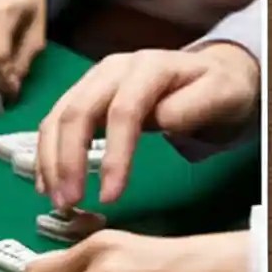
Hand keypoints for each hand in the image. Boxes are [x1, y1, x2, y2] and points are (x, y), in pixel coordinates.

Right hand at [37, 42, 258, 208]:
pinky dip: (49, 153)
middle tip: (69, 203)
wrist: (212, 73)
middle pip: (79, 112)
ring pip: (59, 116)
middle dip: (68, 161)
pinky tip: (50, 183)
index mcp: (149, 67)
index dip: (113, 156)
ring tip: (57, 200)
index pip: (122, 112)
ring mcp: (96, 80)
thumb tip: (163, 120)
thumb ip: (194, 107)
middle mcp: (114, 68)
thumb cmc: (218, 89)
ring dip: (51, 161)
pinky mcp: (87, 94)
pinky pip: (58, 121)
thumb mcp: (222, 95)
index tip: (109, 197)